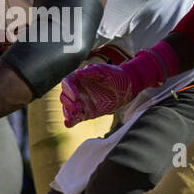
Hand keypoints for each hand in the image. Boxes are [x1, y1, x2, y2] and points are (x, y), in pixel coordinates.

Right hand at [60, 43, 175, 126]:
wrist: (128, 86)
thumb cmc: (116, 75)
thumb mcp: (106, 70)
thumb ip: (91, 71)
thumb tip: (77, 72)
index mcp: (79, 79)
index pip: (67, 84)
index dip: (69, 90)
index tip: (76, 97)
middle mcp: (77, 91)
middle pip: (65, 97)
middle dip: (68, 103)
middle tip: (77, 108)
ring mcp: (81, 103)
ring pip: (68, 108)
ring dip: (68, 113)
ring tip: (73, 117)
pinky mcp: (86, 112)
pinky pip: (75, 118)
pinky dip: (70, 121)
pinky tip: (69, 124)